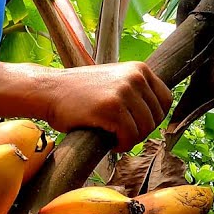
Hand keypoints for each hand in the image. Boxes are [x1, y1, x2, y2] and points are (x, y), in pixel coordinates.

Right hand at [42, 62, 172, 151]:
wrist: (48, 90)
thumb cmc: (78, 92)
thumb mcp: (114, 80)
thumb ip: (135, 90)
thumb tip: (158, 114)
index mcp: (139, 69)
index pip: (166, 100)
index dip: (154, 118)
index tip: (138, 125)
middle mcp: (135, 77)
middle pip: (157, 117)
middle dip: (141, 131)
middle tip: (122, 134)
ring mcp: (124, 92)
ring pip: (144, 129)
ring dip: (130, 139)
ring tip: (114, 137)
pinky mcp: (111, 108)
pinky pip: (129, 136)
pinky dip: (121, 145)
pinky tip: (108, 141)